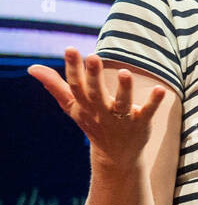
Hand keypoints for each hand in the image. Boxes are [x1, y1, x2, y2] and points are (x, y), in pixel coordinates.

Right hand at [28, 49, 165, 164]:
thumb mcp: (73, 107)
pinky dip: (153, 102)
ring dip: (123, 89)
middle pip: (96, 94)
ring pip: (122, 104)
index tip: (70, 49)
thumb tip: (32, 67)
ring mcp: (121, 119)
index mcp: (85, 106)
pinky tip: (160, 89)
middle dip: (93, 76)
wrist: (115, 155)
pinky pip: (147, 112)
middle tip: (92, 56)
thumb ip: (56, 86)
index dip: (73, 68)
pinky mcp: (141, 123)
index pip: (76, 86)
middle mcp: (101, 112)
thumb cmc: (93, 123)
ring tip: (125, 72)